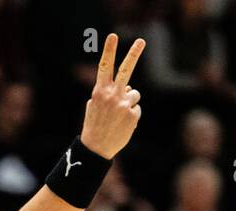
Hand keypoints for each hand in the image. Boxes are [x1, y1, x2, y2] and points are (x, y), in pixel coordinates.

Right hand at [80, 34, 145, 160]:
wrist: (96, 148)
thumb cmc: (94, 125)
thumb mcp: (93, 106)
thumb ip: (108, 93)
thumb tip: (130, 88)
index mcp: (100, 91)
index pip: (104, 67)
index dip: (109, 51)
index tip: (113, 36)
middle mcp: (112, 95)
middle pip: (126, 70)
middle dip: (133, 54)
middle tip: (142, 41)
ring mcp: (123, 105)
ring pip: (134, 94)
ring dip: (130, 102)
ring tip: (118, 116)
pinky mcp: (133, 115)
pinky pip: (136, 109)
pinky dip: (131, 115)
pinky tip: (122, 124)